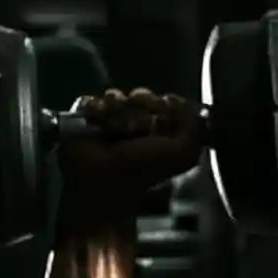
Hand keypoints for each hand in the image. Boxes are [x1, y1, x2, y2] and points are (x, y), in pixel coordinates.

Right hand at [57, 88, 204, 217]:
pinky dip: (96, 107)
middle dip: (143, 102)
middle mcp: (137, 129)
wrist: (104, 179)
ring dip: (119, 106)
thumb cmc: (144, 168)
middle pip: (142, 97)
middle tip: (138, 115)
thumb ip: (193, 128)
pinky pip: (92, 101)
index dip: (166, 103)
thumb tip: (183, 104)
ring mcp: (109, 124)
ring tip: (115, 122)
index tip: (165, 105)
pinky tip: (98, 118)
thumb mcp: (182, 153)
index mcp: (161, 136)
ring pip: (117, 97)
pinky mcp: (84, 122)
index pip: (166, 105)